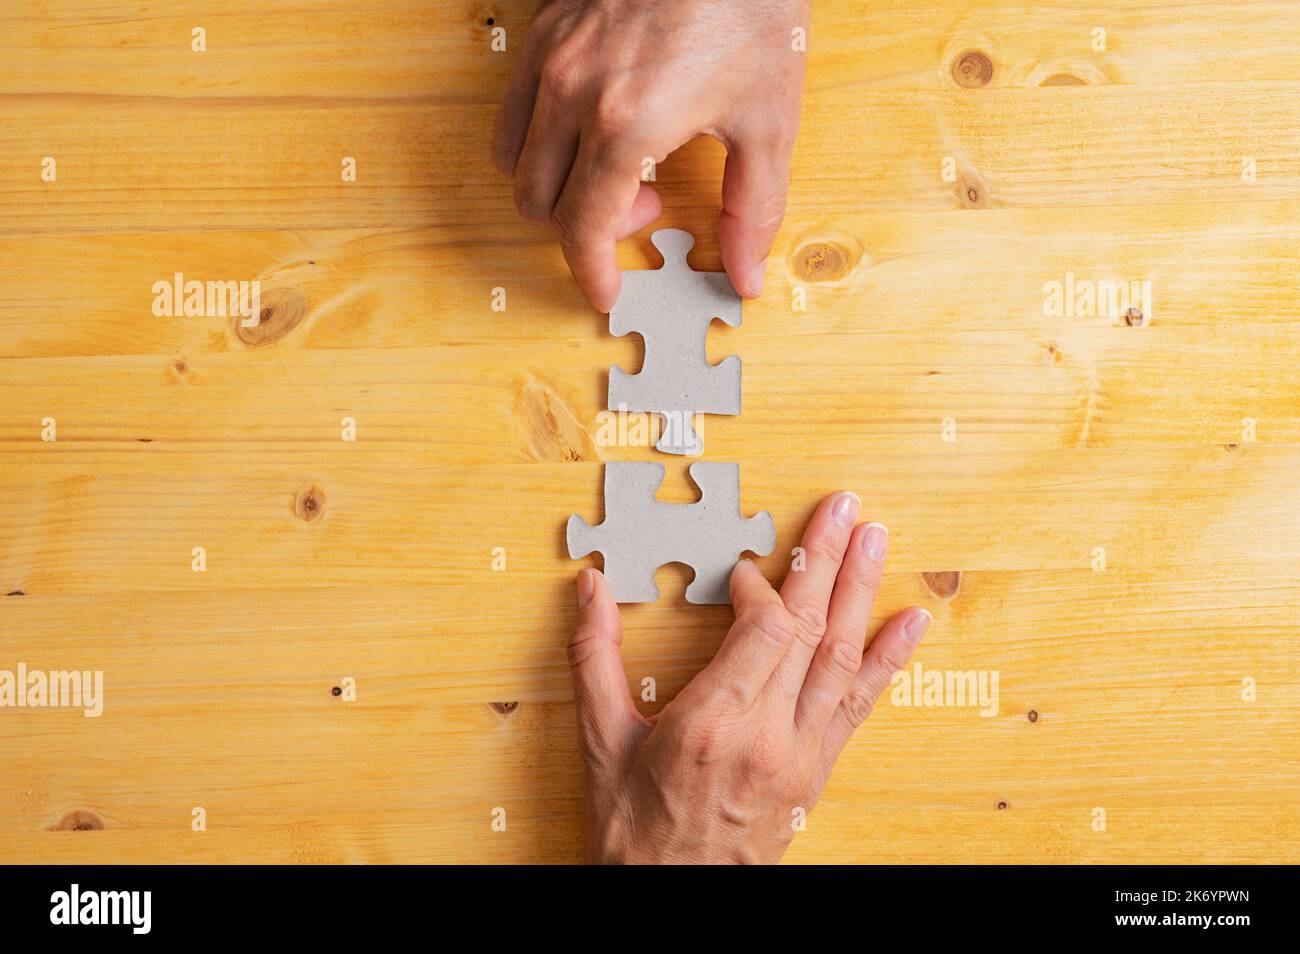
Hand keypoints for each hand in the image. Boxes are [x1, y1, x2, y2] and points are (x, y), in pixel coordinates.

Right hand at [491, 0, 808, 309]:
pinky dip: (542, 138)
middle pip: (539, 202)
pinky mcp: (545, 29)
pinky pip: (515, 109)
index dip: (591, 273)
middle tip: (645, 207)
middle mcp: (573, 92)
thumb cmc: (751, 9)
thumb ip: (753, 209)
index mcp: (626, 124)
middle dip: (585, 229)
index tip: (607, 291)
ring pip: (514, 160)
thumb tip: (744, 271)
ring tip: (619, 166)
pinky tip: (595, 125)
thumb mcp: (769, 120)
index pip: (580, 229)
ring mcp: (551, 57)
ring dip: (556, 186)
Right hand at [568, 491, 931, 863]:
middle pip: (811, 628)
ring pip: (842, 657)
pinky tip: (910, 623)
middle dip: (827, 559)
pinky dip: (889, 660)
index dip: (759, 586)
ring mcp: (800, 754)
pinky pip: (859, 706)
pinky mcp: (816, 771)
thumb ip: (594, 658)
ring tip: (875, 538)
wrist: (672, 898)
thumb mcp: (601, 741)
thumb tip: (589, 590)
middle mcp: (767, 735)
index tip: (741, 571)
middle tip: (844, 507)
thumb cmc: (635, 828)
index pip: (763, 628)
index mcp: (712, 722)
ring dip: (861, 591)